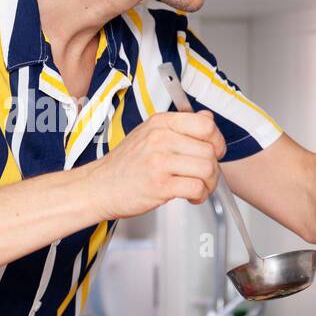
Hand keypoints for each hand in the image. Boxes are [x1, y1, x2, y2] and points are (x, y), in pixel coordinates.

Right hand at [87, 110, 226, 219]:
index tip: (213, 151)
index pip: (206, 124)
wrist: (98, 187)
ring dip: (209, 183)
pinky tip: (190, 196)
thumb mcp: (149, 134)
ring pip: (207, 169)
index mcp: (160, 123)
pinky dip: (200, 196)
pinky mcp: (160, 185)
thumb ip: (179, 127)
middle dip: (213, 167)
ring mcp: (160, 161)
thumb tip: (207, 119)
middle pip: (210, 150)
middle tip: (203, 176)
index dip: (216, 140)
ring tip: (197, 187)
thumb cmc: (123, 165)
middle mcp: (160, 139)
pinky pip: (197, 188)